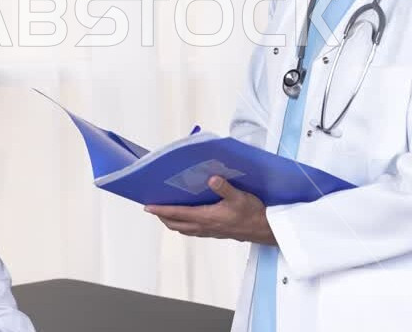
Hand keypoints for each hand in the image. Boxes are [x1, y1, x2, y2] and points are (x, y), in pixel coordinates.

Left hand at [144, 176, 276, 244]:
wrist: (264, 230)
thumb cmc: (252, 214)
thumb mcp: (240, 197)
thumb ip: (225, 188)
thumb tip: (212, 178)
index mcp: (206, 217)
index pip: (177, 214)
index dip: (161, 210)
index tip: (147, 206)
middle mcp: (204, 226)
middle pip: (175, 223)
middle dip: (162, 216)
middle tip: (153, 206)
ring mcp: (208, 231)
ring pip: (182, 228)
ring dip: (171, 221)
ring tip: (165, 211)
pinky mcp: (214, 232)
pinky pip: (192, 230)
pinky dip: (183, 224)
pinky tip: (186, 217)